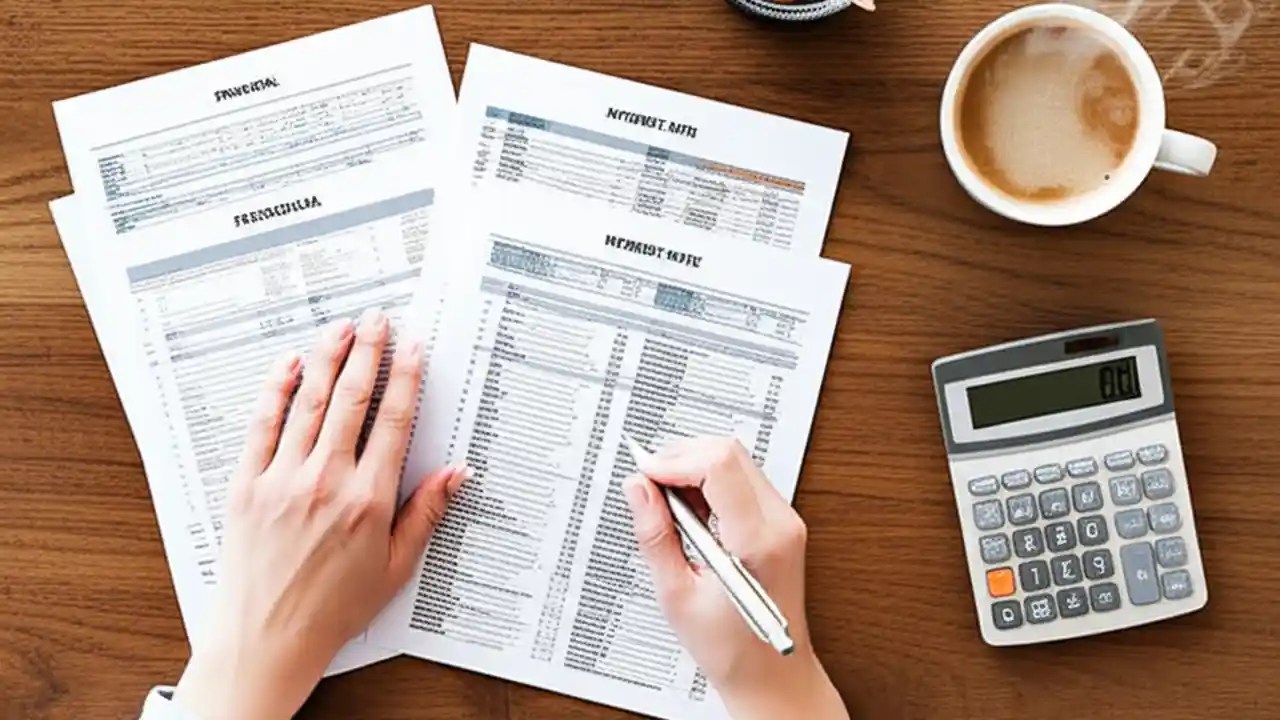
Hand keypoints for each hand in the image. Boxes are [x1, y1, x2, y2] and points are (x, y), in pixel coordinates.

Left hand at [173, 310, 465, 719]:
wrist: (266, 639)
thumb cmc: (333, 609)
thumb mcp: (395, 567)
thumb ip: (426, 513)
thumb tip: (458, 473)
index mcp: (368, 501)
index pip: (393, 423)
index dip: (406, 378)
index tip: (414, 348)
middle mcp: (325, 482)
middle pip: (351, 400)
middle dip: (369, 353)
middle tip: (379, 320)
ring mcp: (282, 480)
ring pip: (308, 403)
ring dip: (327, 358)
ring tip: (342, 328)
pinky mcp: (246, 486)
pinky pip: (262, 425)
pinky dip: (275, 390)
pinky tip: (289, 365)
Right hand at [624, 438, 847, 719]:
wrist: (772, 673)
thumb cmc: (732, 648)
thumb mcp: (677, 595)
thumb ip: (655, 535)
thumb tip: (638, 489)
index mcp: (757, 542)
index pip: (719, 465)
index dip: (674, 461)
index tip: (644, 476)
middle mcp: (780, 523)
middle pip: (728, 452)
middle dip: (680, 458)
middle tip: (648, 487)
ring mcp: (785, 520)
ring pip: (735, 460)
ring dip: (694, 469)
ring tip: (669, 509)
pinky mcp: (781, 521)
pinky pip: (742, 479)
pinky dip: (709, 483)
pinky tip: (691, 515)